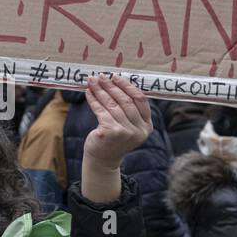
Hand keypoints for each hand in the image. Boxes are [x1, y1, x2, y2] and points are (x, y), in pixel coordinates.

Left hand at [81, 75, 150, 202]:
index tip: (116, 77)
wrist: (103, 160)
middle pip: (126, 101)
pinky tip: (89, 93)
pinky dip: (94, 100)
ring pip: (112, 105)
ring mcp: (125, 132)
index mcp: (147, 126)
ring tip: (92, 81)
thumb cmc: (115, 138)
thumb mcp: (128, 125)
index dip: (128, 86)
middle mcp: (138, 130)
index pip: (140, 100)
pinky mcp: (110, 132)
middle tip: (101, 76)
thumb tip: (117, 81)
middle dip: (112, 86)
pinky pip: (101, 111)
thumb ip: (129, 109)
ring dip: (100, 90)